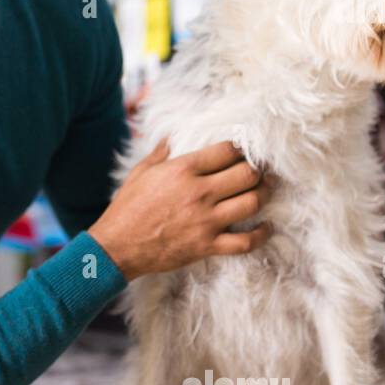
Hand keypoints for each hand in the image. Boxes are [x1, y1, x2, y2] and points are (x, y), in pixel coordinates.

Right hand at [88, 139, 272, 280]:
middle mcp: (199, 193)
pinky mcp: (208, 245)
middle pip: (246, 174)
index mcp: (182, 170)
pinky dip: (261, 234)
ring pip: (252, 202)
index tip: (244, 151)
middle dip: (258, 170)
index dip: (240, 148)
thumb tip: (172, 138)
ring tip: (265, 190)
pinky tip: (266, 227)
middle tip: (260, 170)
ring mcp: (206, 221)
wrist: (118, 246)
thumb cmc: (127, 208)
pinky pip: (246, 241)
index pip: (226, 151)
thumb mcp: (140, 173)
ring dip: (264, 194)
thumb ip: (160, 153)